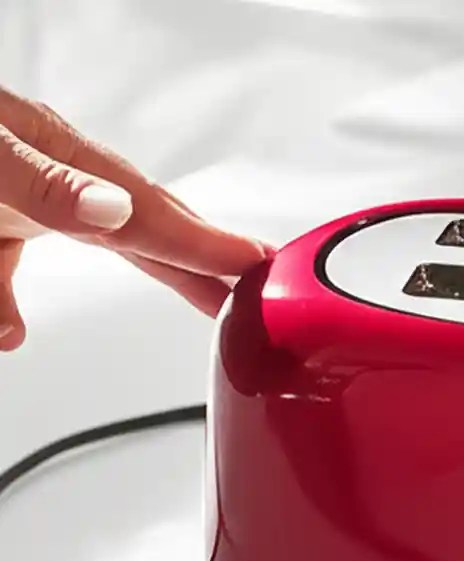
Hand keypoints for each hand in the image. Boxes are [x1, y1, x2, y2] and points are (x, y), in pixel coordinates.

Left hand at [0, 86, 270, 350]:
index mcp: (56, 152)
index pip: (146, 210)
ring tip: (211, 301)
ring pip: (101, 241)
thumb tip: (116, 210)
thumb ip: (47, 183)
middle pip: (147, 222)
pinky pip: (12, 268)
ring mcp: (15, 200)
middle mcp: (47, 176)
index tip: (260, 266)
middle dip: (211, 255)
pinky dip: (18, 306)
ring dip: (162, 273)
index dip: (205, 243)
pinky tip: (13, 332)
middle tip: (265, 285)